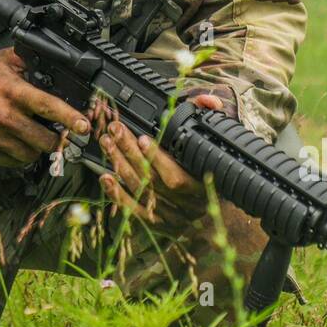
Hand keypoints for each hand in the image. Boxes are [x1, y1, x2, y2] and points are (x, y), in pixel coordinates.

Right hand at [0, 48, 90, 167]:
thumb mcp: (3, 59)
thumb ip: (30, 61)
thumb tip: (58, 64)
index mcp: (10, 90)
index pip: (48, 106)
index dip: (70, 118)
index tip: (84, 126)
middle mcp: (2, 115)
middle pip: (43, 139)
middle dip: (57, 140)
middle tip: (61, 135)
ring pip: (29, 154)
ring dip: (37, 149)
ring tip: (36, 138)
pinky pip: (10, 162)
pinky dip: (18, 155)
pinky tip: (17, 142)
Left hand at [93, 94, 227, 229]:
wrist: (220, 220)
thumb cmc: (218, 177)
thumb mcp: (222, 148)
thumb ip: (213, 120)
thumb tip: (207, 101)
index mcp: (202, 186)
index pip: (177, 175)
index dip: (158, 157)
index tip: (143, 138)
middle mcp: (187, 204)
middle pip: (153, 179)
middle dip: (131, 152)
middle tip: (115, 131)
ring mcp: (171, 217)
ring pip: (141, 191)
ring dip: (121, 165)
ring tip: (107, 143)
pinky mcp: (158, 225)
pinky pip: (134, 211)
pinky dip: (118, 194)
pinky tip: (105, 177)